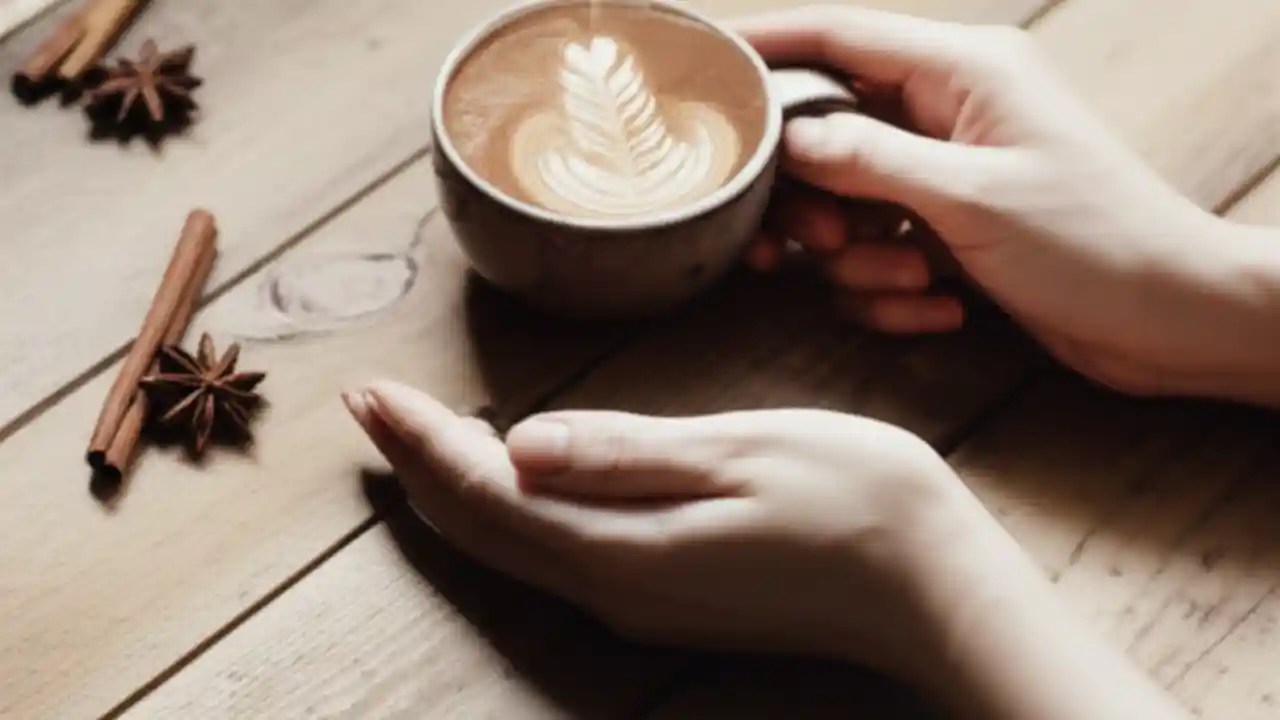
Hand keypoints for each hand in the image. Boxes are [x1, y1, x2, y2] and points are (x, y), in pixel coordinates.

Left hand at [343, 381, 998, 680]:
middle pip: (483, 528)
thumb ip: (622, 454)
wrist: (936, 590)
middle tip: (369, 407)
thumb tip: (518, 446)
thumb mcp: (739, 454)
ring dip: (456, 490)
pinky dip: (509, 513)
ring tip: (413, 440)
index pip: (485, 492)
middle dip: (417, 466)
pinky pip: (555, 554)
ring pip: (513, 546)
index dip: (419, 441)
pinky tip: (507, 481)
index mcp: (622, 548)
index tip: (369, 392)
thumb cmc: (855, 501)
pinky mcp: (668, 597)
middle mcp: (616, 589)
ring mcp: (642, 601)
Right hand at [737, 6, 1275, 400]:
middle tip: (826, 244)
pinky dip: (893, 289)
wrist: (1167, 320)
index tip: (704, 61)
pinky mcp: (947, 227)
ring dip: (862, 259)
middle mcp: (946, 112)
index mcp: (961, 72)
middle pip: (826, 133)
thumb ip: (870, 160)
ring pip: (845, 204)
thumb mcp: (972, 197)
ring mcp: (944, 172)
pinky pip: (877, 251)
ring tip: (917, 281)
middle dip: (816, 200)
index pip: (839, 36)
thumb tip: (791, 138)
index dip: (766, 44)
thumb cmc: (1095, 243)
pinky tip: (942, 307)